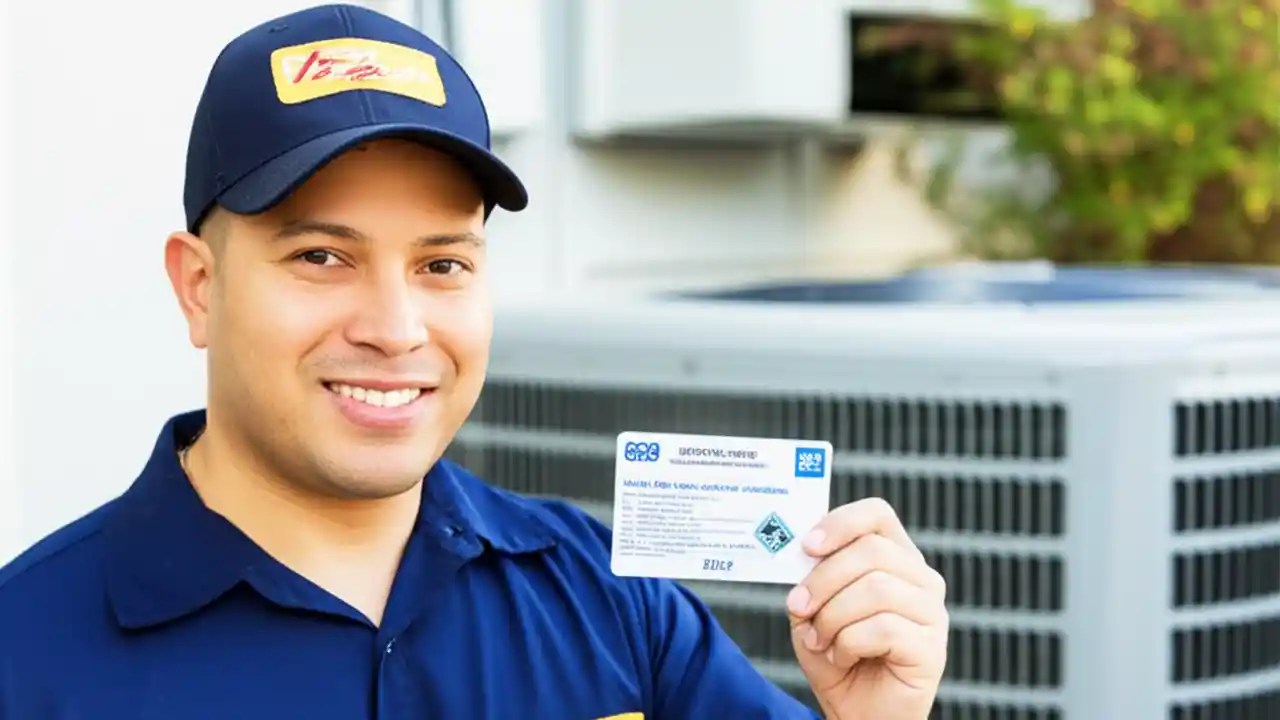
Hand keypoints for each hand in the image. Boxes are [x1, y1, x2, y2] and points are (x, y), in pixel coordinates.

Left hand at [786, 498, 947, 719]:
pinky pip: (883, 628)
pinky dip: (849, 643)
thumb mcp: (813, 608)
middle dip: (823, 580)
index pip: (877, 514)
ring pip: (875, 589)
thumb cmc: (837, 655)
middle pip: (871, 551)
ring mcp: (932, 613)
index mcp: (895, 558)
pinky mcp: (932, 649)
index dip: (841, 522)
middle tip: (798, 607)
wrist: (854, 710)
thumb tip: (803, 554)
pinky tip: (843, 657)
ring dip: (832, 617)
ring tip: (821, 639)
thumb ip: (811, 578)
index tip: (807, 546)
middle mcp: (921, 579)